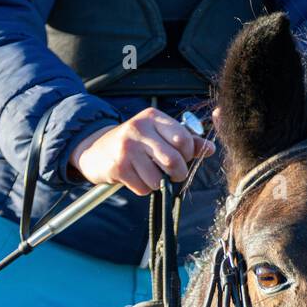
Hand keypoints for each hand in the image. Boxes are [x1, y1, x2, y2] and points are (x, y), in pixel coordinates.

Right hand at [68, 107, 214, 195]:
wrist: (96, 150)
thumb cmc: (134, 143)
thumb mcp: (158, 135)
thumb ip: (185, 141)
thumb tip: (210, 149)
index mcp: (153, 117)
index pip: (183, 139)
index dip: (188, 154)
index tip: (182, 157)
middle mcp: (139, 129)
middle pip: (173, 160)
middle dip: (178, 173)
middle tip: (174, 175)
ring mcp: (127, 148)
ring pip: (157, 179)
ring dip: (158, 184)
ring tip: (149, 174)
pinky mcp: (118, 167)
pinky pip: (143, 188)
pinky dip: (144, 189)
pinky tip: (135, 178)